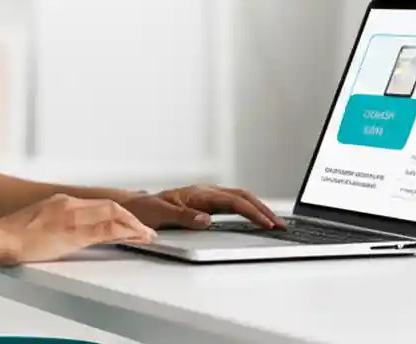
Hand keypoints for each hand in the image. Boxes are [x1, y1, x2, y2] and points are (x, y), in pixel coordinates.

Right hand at [0, 193, 157, 263]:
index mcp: (60, 202)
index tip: (128, 220)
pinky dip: (126, 232)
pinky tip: (136, 238)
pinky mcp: (74, 232)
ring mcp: (73, 217)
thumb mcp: (36, 224)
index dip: (117, 212)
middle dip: (130, 217)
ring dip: (133, 225)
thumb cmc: (10, 236)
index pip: (97, 204)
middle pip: (110, 207)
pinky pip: (107, 230)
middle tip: (144, 228)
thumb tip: (60, 232)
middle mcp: (69, 205)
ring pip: (113, 216)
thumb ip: (52, 224)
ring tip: (146, 234)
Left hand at [123, 185, 287, 230]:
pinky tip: (255, 216)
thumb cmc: (145, 210)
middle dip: (263, 209)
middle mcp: (204, 192)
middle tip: (280, 224)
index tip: (266, 223)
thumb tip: (206, 220)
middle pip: (242, 195)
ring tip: (275, 221)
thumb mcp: (160, 215)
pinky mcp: (205, 202)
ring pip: (239, 197)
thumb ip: (183, 217)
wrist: (134, 206)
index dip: (252, 212)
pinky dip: (248, 208)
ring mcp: (206, 196)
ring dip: (258, 208)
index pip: (233, 201)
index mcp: (197, 193)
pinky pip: (232, 202)